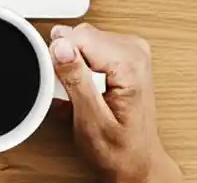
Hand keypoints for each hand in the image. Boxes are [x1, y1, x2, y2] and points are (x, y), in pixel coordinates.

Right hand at [50, 24, 181, 182]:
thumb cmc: (119, 148)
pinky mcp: (125, 53)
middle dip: (67, 60)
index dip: (60, 58)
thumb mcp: (91, 120)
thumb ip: (76, 80)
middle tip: (70, 91)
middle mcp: (135, 51)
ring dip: (73, 64)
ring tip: (79, 92)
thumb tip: (60, 46)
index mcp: (130, 65)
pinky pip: (90, 45)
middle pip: (81, 36)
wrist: (137, 161)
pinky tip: (84, 86)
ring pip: (82, 39)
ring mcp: (132, 50)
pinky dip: (80, 65)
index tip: (58, 82)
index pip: (80, 37)